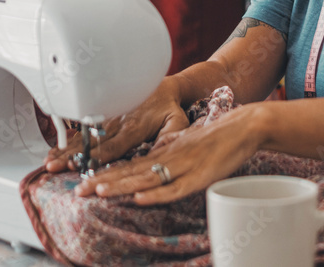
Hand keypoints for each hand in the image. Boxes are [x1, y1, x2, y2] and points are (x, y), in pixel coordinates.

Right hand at [43, 77, 189, 172]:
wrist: (163, 87)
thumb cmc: (170, 108)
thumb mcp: (177, 121)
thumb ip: (171, 136)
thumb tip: (162, 151)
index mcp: (134, 127)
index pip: (113, 145)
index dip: (97, 156)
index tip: (81, 166)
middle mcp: (117, 123)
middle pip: (91, 143)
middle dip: (71, 156)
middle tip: (54, 167)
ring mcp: (107, 120)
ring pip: (83, 137)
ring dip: (65, 149)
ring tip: (48, 161)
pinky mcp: (103, 117)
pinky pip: (83, 130)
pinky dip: (68, 141)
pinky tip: (54, 150)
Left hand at [73, 103, 265, 204]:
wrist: (244, 125)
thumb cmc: (218, 135)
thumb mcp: (187, 139)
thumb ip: (169, 145)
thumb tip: (154, 151)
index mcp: (165, 151)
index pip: (130, 165)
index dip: (106, 174)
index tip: (84, 181)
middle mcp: (169, 157)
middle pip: (132, 172)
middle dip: (104, 181)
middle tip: (79, 190)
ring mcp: (184, 166)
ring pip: (148, 178)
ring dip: (123, 186)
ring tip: (100, 191)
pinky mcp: (200, 176)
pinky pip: (175, 188)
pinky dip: (157, 193)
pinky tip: (140, 197)